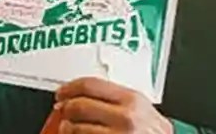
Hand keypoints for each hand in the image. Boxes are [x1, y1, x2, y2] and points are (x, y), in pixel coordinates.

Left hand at [53, 78, 171, 133]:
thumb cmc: (154, 132)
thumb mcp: (140, 107)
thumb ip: (115, 98)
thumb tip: (80, 94)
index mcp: (131, 100)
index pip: (90, 85)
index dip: (69, 88)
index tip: (61, 93)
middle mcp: (126, 117)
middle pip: (80, 106)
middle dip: (65, 109)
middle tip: (63, 111)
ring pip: (77, 128)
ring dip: (66, 128)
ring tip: (68, 127)